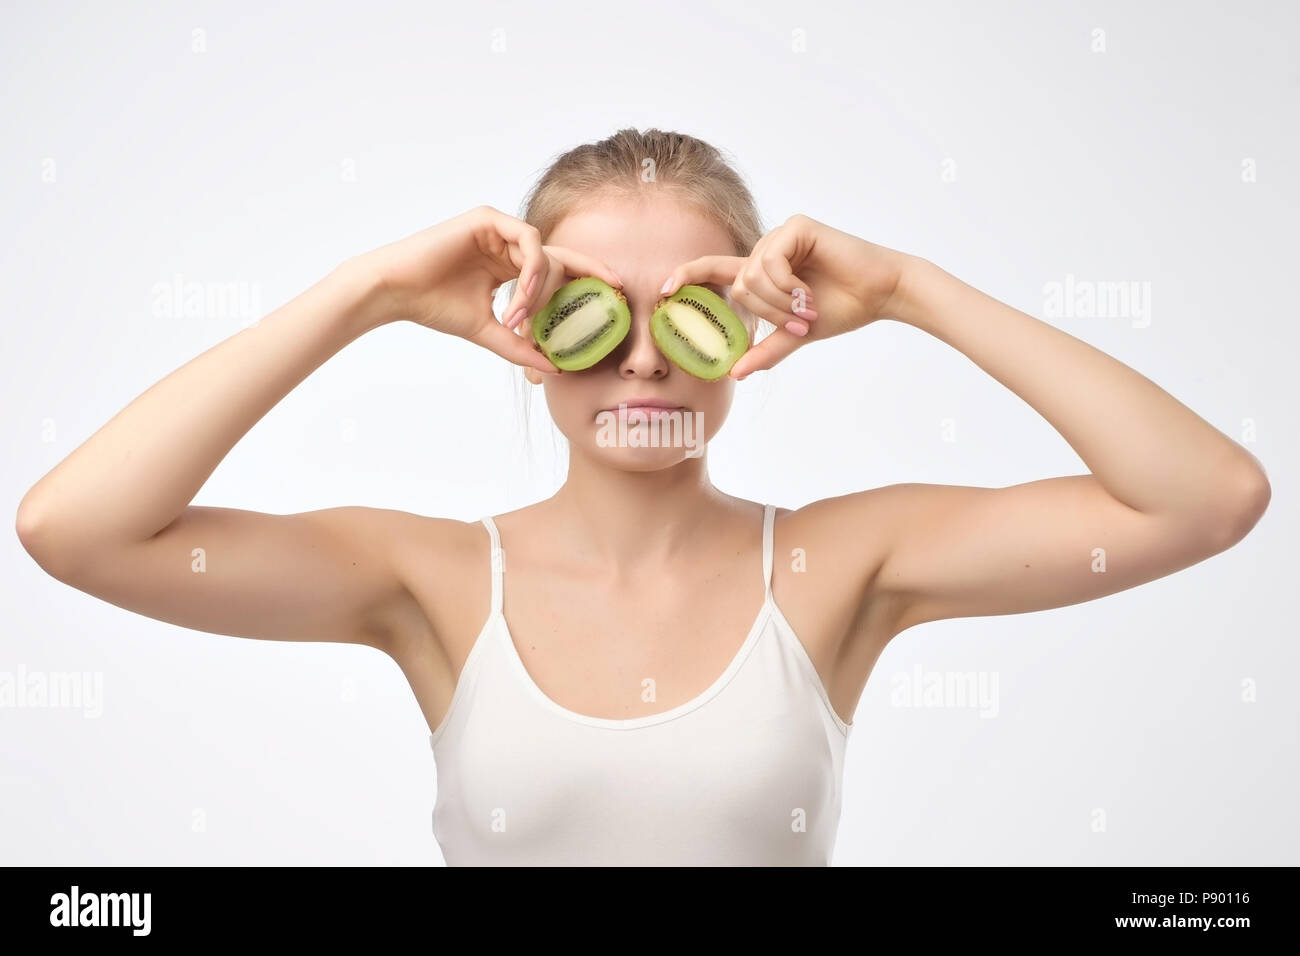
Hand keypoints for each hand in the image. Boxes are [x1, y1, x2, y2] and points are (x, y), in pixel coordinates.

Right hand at [354, 205, 623, 373]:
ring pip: (543, 251)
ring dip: (542, 286)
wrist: (397, 291)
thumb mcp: (486, 331)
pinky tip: (521, 295)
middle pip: (559, 255)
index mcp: (507, 264)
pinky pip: (527, 239)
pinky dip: (532, 269)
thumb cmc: (434, 307)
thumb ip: (519, 346)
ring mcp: (497, 228)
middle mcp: (505, 243)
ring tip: (525, 315)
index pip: (556, 269)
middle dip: (588, 271)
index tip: (615, 294)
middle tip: (615, 288)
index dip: (586, 278)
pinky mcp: (487, 218)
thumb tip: (554, 369)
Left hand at [661, 213, 912, 377]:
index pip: (715, 269)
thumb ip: (765, 349)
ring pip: (752, 276)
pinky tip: (809, 292)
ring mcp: (781, 235)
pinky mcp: (796, 227)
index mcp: (763, 271)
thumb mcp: (797, 335)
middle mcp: (767, 249)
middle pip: (738, 285)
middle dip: (766, 313)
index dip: (687, 275)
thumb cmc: (842, 308)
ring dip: (778, 303)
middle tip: (798, 323)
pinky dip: (787, 286)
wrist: (880, 293)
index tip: (663, 290)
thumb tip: (735, 373)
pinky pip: (770, 263)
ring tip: (807, 309)